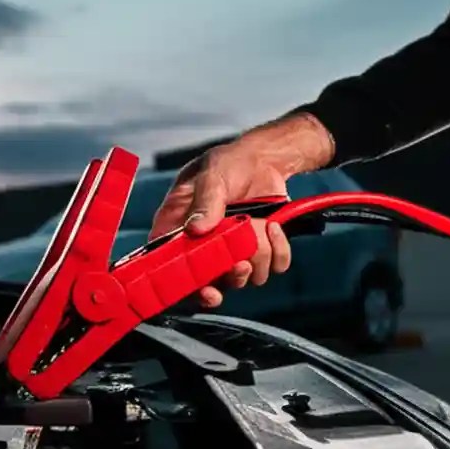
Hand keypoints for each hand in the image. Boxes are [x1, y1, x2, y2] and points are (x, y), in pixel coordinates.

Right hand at [149, 112, 334, 307]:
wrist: (266, 159)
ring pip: (244, 277)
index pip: (171, 266)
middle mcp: (203, 246)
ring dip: (257, 254)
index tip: (203, 289)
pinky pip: (273, 267)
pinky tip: (273, 226)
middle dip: (228, 277)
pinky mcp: (259, 251)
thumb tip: (196, 229)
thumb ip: (204, 201)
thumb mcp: (212, 175)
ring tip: (259, 224)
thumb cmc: (229, 162)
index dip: (184, 285)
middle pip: (208, 284)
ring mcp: (232, 252)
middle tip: (240, 265)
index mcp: (179, 227)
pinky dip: (278, 249)